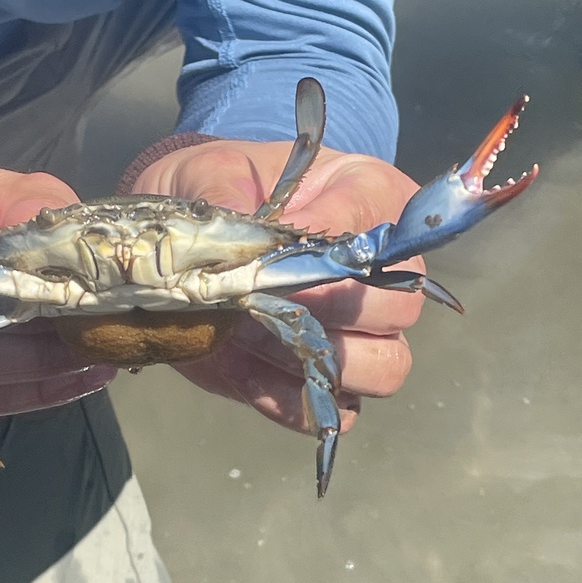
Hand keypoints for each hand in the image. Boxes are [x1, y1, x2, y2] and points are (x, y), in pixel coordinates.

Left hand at [132, 139, 423, 437]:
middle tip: (269, 301)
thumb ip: (228, 192)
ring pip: (387, 367)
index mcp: (369, 197)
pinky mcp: (317, 378)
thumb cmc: (213, 189)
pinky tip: (251, 375)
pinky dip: (298, 403)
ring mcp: (356, 331)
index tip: (272, 250)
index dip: (326, 254)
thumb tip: (249, 233)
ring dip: (325, 364)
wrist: (180, 239)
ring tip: (263, 339)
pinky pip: (337, 412)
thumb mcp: (213, 170)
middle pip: (400, 309)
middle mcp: (380, 271)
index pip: (378, 238)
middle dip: (333, 311)